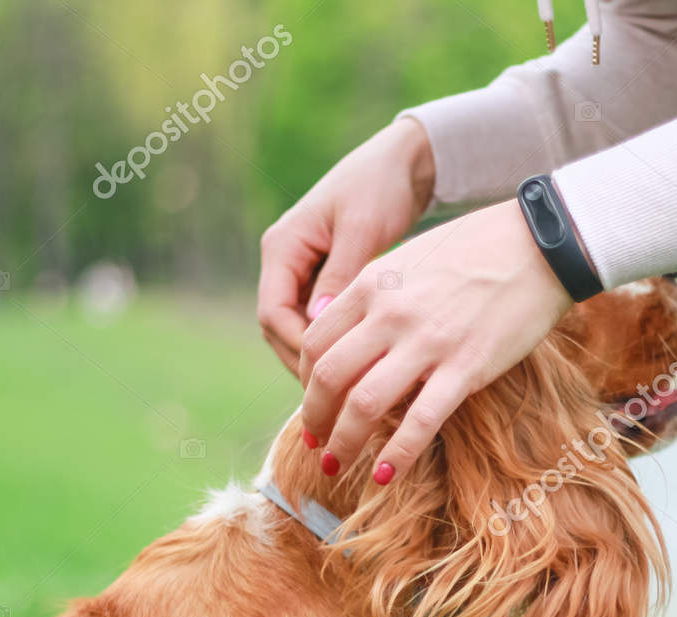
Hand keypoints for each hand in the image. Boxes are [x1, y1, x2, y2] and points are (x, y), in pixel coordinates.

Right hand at [256, 118, 434, 375]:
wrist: (403, 163)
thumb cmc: (381, 187)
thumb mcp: (362, 230)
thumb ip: (340, 277)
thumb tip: (320, 326)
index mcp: (282, 247)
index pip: (273, 313)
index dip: (298, 348)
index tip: (331, 373)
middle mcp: (285, 263)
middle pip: (280, 330)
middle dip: (307, 363)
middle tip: (343, 393)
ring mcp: (302, 273)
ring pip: (299, 331)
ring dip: (323, 358)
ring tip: (356, 385)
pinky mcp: (325, 280)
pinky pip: (322, 322)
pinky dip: (339, 344)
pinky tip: (366, 362)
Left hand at [298, 200, 573, 484]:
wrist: (540, 244)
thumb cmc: (478, 248)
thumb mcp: (410, 260)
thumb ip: (378, 296)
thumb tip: (357, 337)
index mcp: (371, 284)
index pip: (314, 342)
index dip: (303, 381)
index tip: (313, 403)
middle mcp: (389, 314)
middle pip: (327, 377)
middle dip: (314, 419)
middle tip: (316, 444)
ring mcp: (427, 343)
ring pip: (363, 404)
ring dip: (343, 444)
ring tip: (337, 467)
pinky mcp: (466, 368)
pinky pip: (420, 421)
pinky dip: (397, 455)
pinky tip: (385, 475)